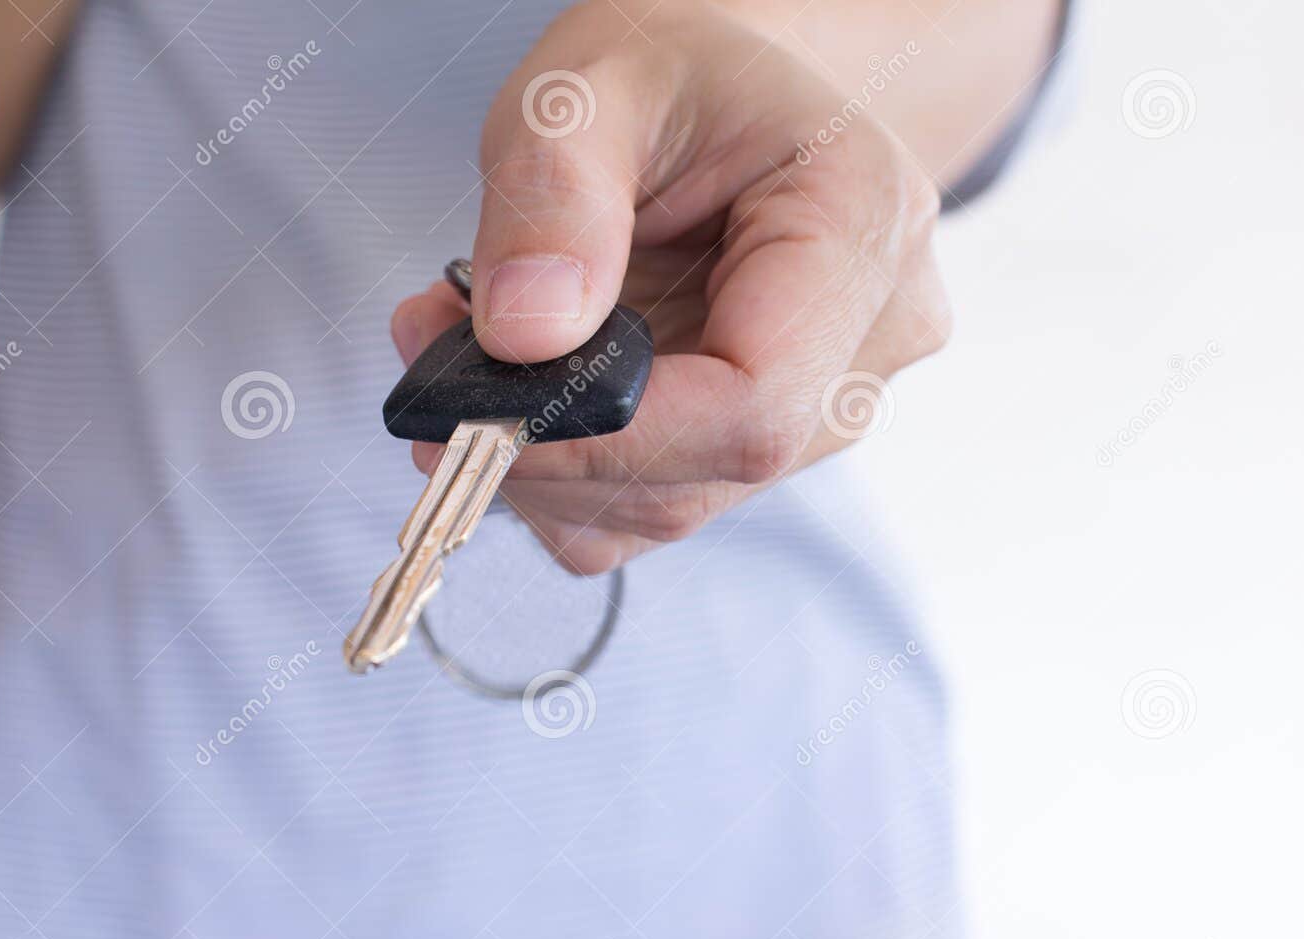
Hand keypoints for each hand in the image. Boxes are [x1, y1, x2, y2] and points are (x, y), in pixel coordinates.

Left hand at [390, 0, 949, 573]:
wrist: (727, 97)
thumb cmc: (676, 69)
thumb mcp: (589, 84)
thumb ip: (553, 198)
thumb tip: (521, 341)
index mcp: (860, 223)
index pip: (757, 404)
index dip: (612, 438)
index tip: (483, 409)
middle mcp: (870, 337)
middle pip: (710, 469)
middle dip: (552, 445)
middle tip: (432, 356)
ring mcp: (832, 401)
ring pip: (674, 503)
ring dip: (546, 459)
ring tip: (465, 345)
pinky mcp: (775, 442)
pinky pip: (658, 504)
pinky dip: (570, 470)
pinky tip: (529, 385)